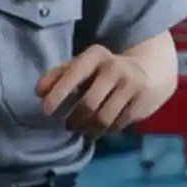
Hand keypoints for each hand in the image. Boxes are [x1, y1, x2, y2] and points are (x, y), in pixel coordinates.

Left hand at [35, 44, 149, 139]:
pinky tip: (103, 128)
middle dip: (74, 119)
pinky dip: (106, 131)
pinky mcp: (141, 101)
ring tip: (84, 130)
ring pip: (104, 119)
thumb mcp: (82, 66)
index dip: (58, 93)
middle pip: (88, 104)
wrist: (148, 71)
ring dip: (90, 130)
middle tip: (68, 125)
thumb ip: (58, 76)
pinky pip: (117, 125)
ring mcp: (131, 84)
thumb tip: (39, 92)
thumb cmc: (103, 71)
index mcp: (95, 55)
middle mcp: (114, 67)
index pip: (74, 73)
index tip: (46, 111)